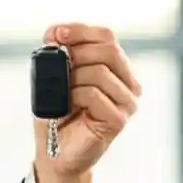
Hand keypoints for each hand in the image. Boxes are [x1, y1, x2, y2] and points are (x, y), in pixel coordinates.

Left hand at [32, 24, 142, 182]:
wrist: (55, 151)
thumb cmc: (58, 114)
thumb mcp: (55, 77)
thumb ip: (58, 54)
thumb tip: (55, 34)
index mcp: (116, 68)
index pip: (107, 36)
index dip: (80, 30)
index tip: (55, 34)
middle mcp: (127, 83)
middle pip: (109, 50)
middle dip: (77, 52)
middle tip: (58, 63)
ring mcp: (126, 102)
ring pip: (99, 72)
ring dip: (72, 78)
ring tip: (62, 93)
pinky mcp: (118, 119)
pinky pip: (93, 94)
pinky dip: (74, 95)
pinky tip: (68, 106)